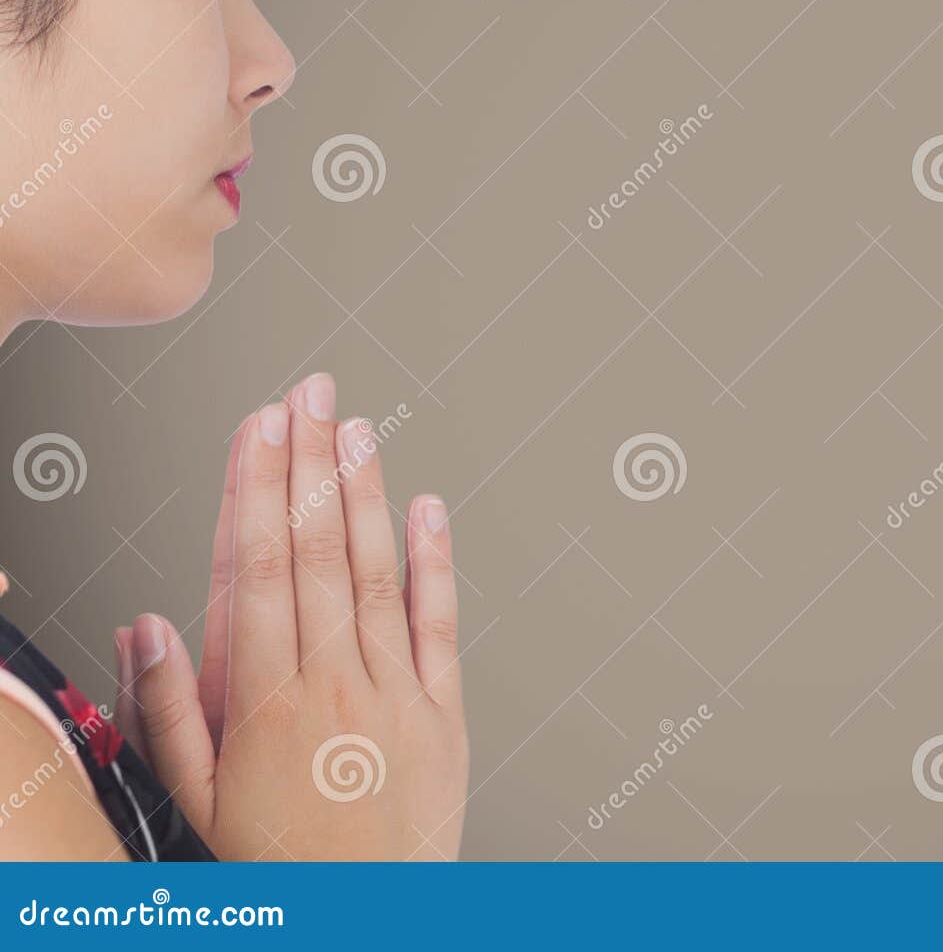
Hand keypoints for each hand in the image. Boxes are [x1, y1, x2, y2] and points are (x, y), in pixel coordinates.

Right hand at [112, 374, 467, 859]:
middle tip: (308, 393)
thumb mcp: (195, 797)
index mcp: (267, 701)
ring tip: (356, 426)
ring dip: (367, 493)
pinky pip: (440, 623)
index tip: (258, 429)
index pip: (259, 569)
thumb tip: (146, 624)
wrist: (364, 917)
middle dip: (310, 464)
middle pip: (318, 553)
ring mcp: (396, 691)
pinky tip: (428, 506)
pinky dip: (436, 561)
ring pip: (378, 573)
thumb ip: (166, 706)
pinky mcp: (446, 708)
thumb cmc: (280, 861)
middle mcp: (334, 683)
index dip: (259, 489)